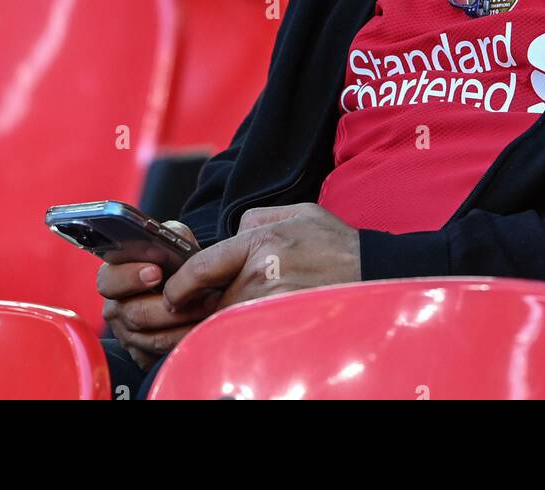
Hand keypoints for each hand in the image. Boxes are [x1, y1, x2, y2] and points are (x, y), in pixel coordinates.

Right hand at [96, 220, 213, 369]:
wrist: (186, 288)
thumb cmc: (175, 263)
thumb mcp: (173, 242)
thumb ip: (171, 236)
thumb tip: (172, 241)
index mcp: (113, 276)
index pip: (108, 279)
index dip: (130, 276)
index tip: (156, 272)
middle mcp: (116, 307)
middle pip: (132, 313)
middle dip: (165, 305)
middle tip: (189, 296)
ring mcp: (127, 334)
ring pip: (151, 337)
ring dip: (183, 324)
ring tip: (209, 307)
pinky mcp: (141, 355)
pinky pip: (159, 356)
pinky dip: (182, 343)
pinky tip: (201, 330)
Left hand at [162, 203, 360, 314]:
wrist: (372, 271)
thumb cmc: (335, 242)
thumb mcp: (298, 212)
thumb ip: (257, 219)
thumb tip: (231, 235)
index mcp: (261, 243)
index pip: (202, 267)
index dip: (179, 284)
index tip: (172, 294)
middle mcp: (262, 275)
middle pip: (211, 300)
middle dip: (201, 306)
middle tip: (194, 309)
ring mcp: (272, 305)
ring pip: (227, 320)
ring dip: (221, 321)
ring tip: (229, 316)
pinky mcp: (283, 325)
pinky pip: (248, 332)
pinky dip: (241, 332)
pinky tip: (248, 326)